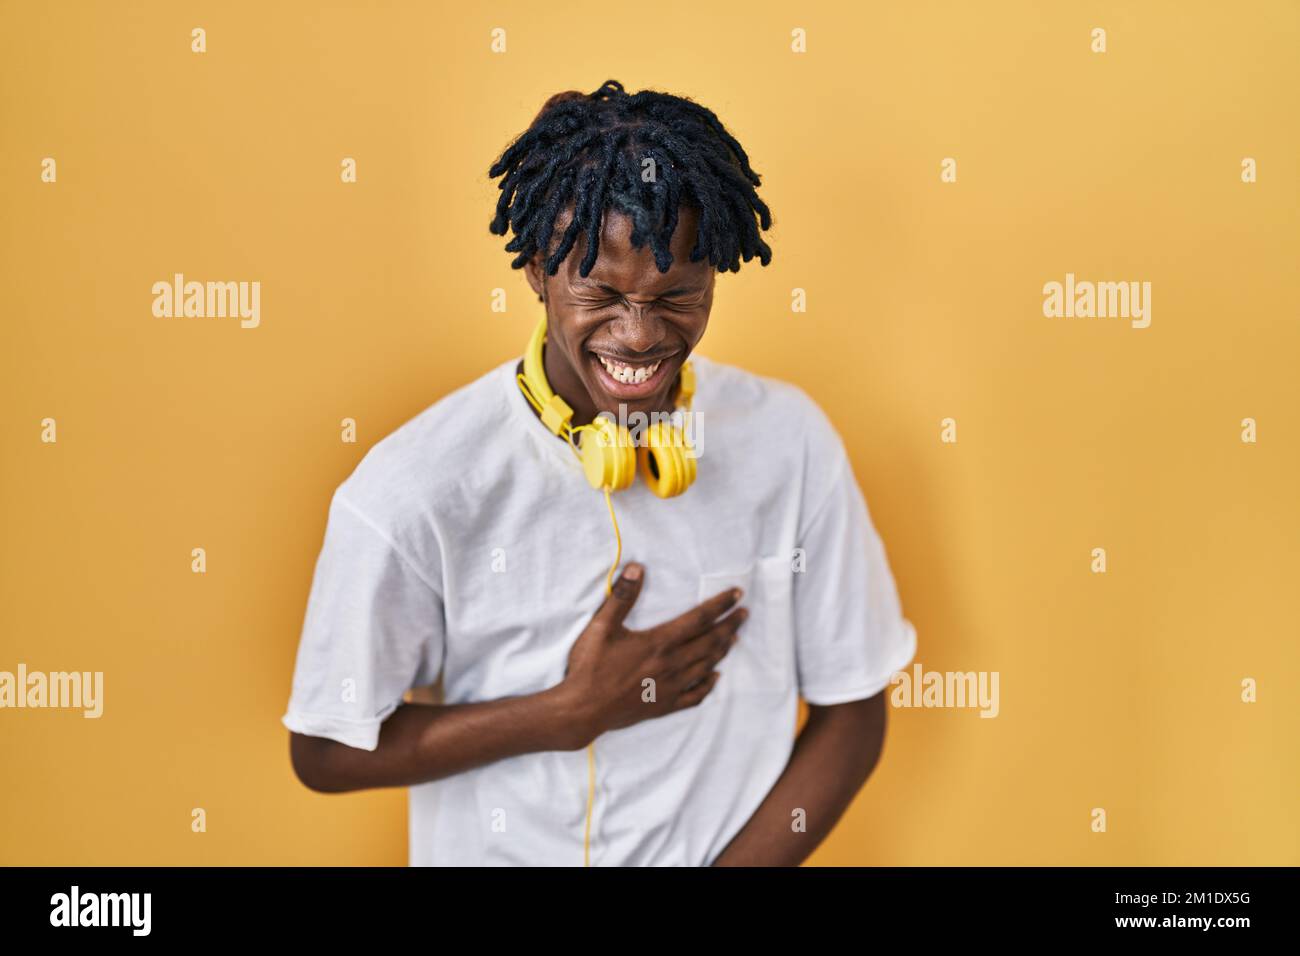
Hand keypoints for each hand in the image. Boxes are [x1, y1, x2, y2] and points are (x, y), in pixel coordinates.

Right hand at [559, 563, 747, 746]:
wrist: (582, 710)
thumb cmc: (590, 667)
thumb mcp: (602, 626)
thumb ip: (622, 597)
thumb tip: (637, 568)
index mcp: (659, 642)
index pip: (699, 619)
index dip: (720, 605)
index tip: (737, 594)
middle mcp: (671, 664)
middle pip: (710, 641)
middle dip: (729, 626)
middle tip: (744, 614)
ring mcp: (670, 687)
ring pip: (706, 665)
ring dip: (722, 650)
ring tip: (733, 638)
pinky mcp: (664, 705)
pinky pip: (695, 695)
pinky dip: (708, 684)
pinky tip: (714, 677)